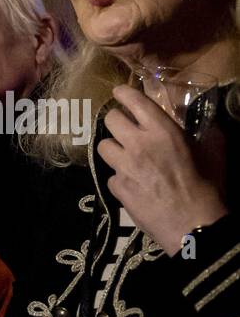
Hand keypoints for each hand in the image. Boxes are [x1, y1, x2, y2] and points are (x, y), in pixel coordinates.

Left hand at [98, 84, 227, 253]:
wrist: (192, 223)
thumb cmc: (207, 185)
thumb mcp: (213, 151)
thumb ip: (206, 132)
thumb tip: (208, 122)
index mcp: (162, 130)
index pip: (133, 101)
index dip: (122, 93)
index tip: (118, 92)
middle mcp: (137, 144)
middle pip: (110, 120)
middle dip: (115, 121)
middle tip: (123, 127)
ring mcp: (123, 166)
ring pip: (103, 147)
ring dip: (113, 149)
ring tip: (125, 155)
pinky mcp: (116, 187)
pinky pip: (110, 175)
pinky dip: (119, 177)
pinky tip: (132, 183)